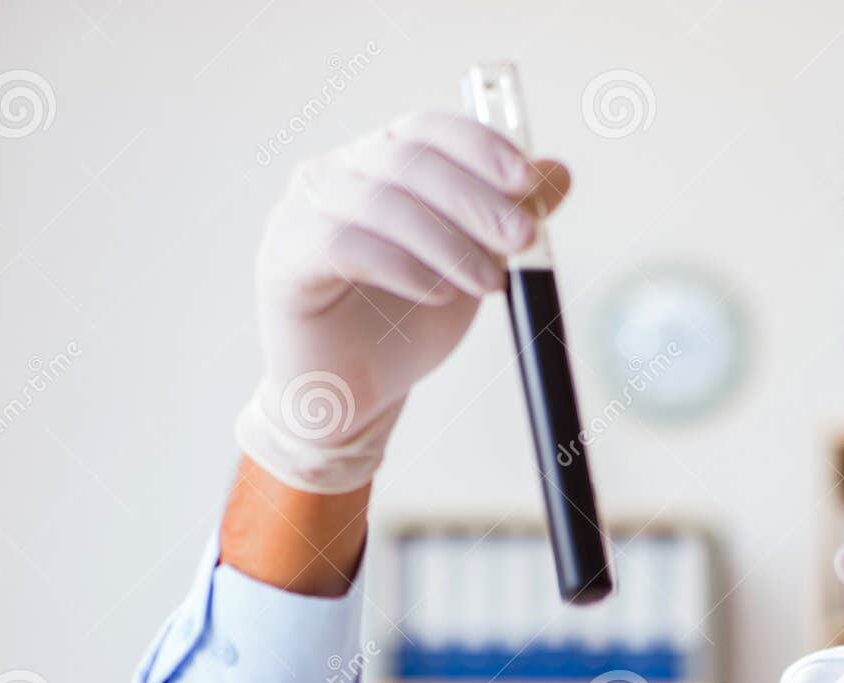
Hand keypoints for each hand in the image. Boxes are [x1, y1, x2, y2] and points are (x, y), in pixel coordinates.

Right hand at [234, 112, 570, 493]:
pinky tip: (440, 293)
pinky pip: (344, 247)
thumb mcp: (472, 263)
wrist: (353, 392)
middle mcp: (335, 175)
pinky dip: (403, 266)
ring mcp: (302, 213)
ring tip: (491, 285)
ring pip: (381, 203)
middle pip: (408, 160)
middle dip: (476, 199)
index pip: (427, 128)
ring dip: (448, 242)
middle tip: (523, 239)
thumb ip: (508, 216)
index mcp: (379, 162)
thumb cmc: (407, 320)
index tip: (526, 180)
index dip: (479, 146)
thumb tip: (558, 171)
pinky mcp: (285, 261)